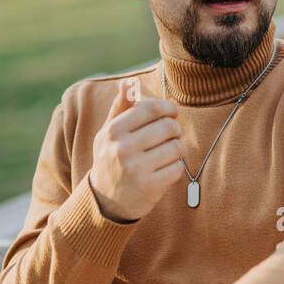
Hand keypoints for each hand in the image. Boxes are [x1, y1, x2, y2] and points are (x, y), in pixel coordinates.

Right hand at [89, 79, 184, 221]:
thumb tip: (128, 82)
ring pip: (176, 147)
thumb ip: (120, 107)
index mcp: (113, 131)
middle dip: (175, 129)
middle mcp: (122, 149)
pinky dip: (176, 167)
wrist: (105, 200)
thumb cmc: (111, 158)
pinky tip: (164, 169)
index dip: (168, 108)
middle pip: (169, 126)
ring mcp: (136, 169)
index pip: (152, 108)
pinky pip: (178, 167)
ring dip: (176, 149)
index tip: (171, 113)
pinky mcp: (150, 186)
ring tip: (166, 153)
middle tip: (170, 135)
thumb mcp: (108, 133)